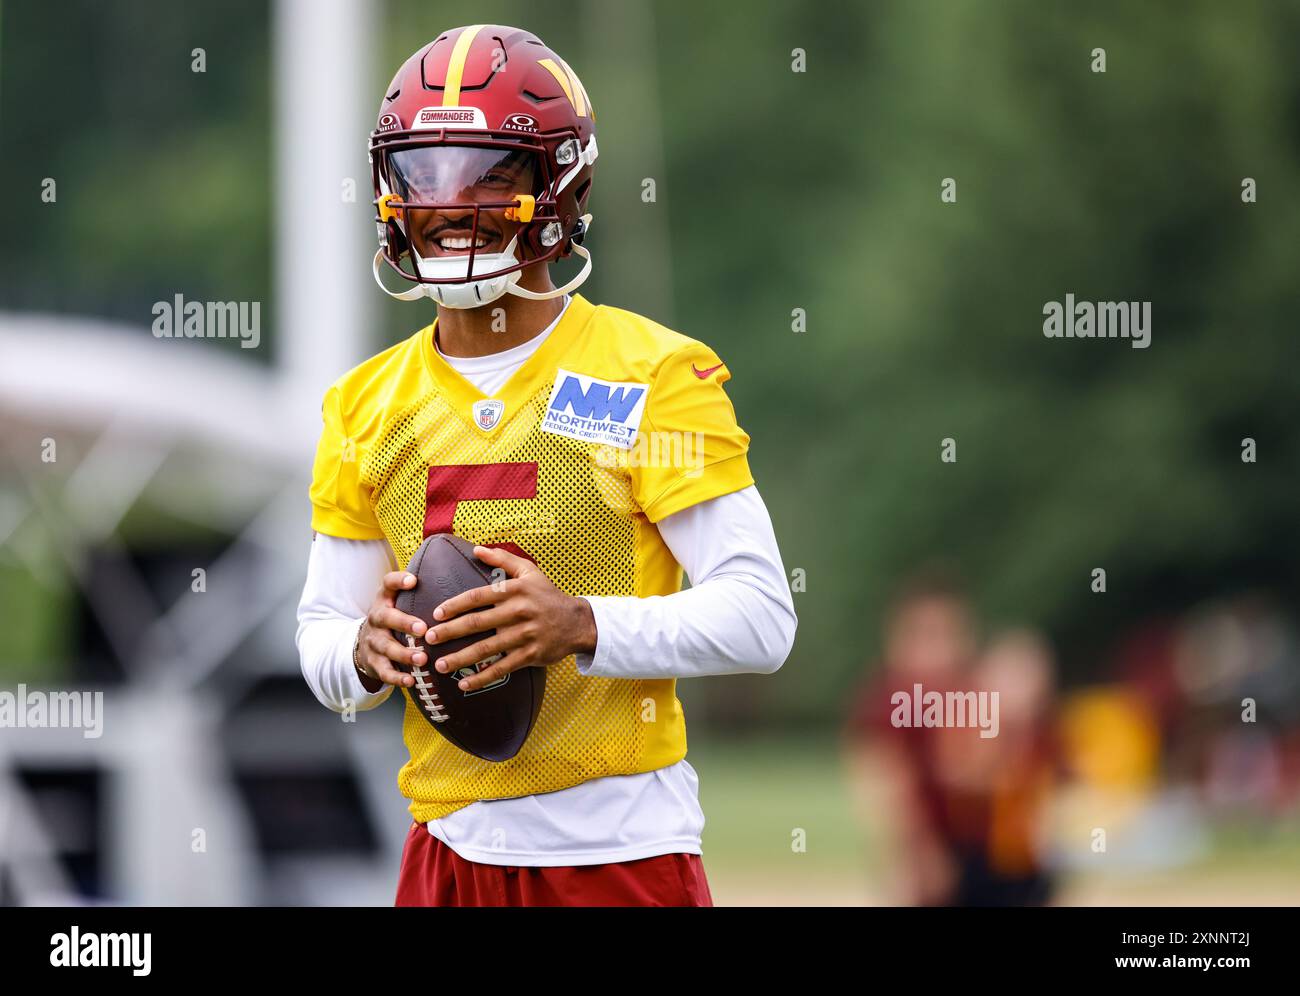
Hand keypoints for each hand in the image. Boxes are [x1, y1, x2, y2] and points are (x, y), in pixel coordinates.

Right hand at [356, 570, 430, 691]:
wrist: (365, 644)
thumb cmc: (395, 619)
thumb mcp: (399, 602)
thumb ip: (422, 591)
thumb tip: (459, 571)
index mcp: (385, 599)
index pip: (387, 583)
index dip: (398, 581)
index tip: (413, 580)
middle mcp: (377, 618)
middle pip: (386, 617)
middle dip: (404, 623)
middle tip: (423, 629)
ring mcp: (373, 641)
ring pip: (386, 647)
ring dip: (404, 654)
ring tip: (422, 659)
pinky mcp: (374, 662)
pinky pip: (384, 672)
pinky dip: (397, 678)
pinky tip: (411, 681)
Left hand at [424, 545, 596, 691]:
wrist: (577, 622)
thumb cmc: (547, 595)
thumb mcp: (529, 571)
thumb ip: (502, 558)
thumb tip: (476, 549)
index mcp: (514, 590)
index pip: (478, 597)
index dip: (455, 605)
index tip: (436, 614)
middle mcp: (518, 612)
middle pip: (477, 623)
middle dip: (449, 632)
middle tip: (428, 639)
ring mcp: (524, 635)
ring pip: (486, 649)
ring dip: (460, 658)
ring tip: (439, 665)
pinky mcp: (530, 655)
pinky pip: (502, 668)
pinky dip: (482, 678)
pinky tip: (464, 684)